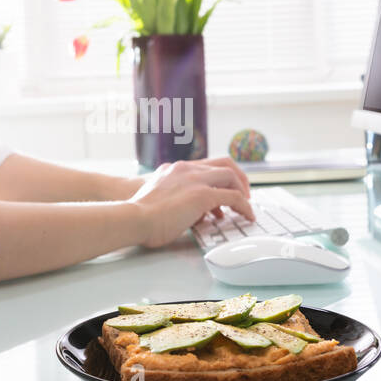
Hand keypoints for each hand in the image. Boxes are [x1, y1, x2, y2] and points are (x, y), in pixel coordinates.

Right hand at [127, 157, 255, 248]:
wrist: (133, 216)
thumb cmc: (139, 213)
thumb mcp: (158, 196)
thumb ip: (175, 196)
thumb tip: (193, 211)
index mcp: (176, 168)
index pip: (207, 164)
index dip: (222, 174)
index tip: (227, 187)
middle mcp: (188, 169)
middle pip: (224, 164)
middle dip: (239, 179)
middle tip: (244, 194)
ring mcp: (196, 180)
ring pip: (231, 177)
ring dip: (243, 191)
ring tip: (247, 206)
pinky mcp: (202, 195)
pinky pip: (233, 197)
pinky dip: (244, 206)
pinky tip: (247, 215)